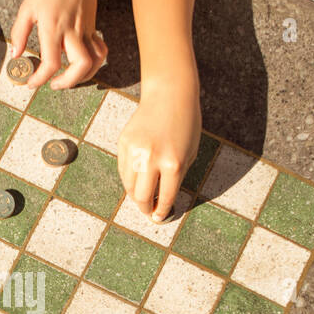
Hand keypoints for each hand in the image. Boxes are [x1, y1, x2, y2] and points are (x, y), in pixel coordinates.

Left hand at [9, 0, 107, 89]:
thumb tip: (16, 55)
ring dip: (83, 77)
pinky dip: (95, 63)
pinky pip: (100, 51)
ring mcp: (86, 32)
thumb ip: (19, 32)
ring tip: (69, 79)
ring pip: (95, 61)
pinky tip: (82, 66)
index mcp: (53, 27)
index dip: (40, 78)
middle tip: (54, 85)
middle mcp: (72, 32)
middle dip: (68, 83)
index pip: (51, 62)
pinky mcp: (94, 30)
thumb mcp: (28, 7)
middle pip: (80, 66)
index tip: (32, 82)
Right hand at [117, 76, 200, 220]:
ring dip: (135, 196)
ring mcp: (135, 151)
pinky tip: (137, 180)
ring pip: (129, 186)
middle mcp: (152, 159)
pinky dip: (129, 179)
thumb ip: (175, 178)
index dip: (161, 212)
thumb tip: (162, 200)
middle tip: (149, 212)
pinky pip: (123, 170)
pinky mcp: (124, 143)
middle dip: (146, 209)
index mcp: (173, 164)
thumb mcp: (190, 154)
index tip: (159, 218)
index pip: (165, 198)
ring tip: (142, 197)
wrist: (169, 95)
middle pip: (142, 197)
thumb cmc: (185, 124)